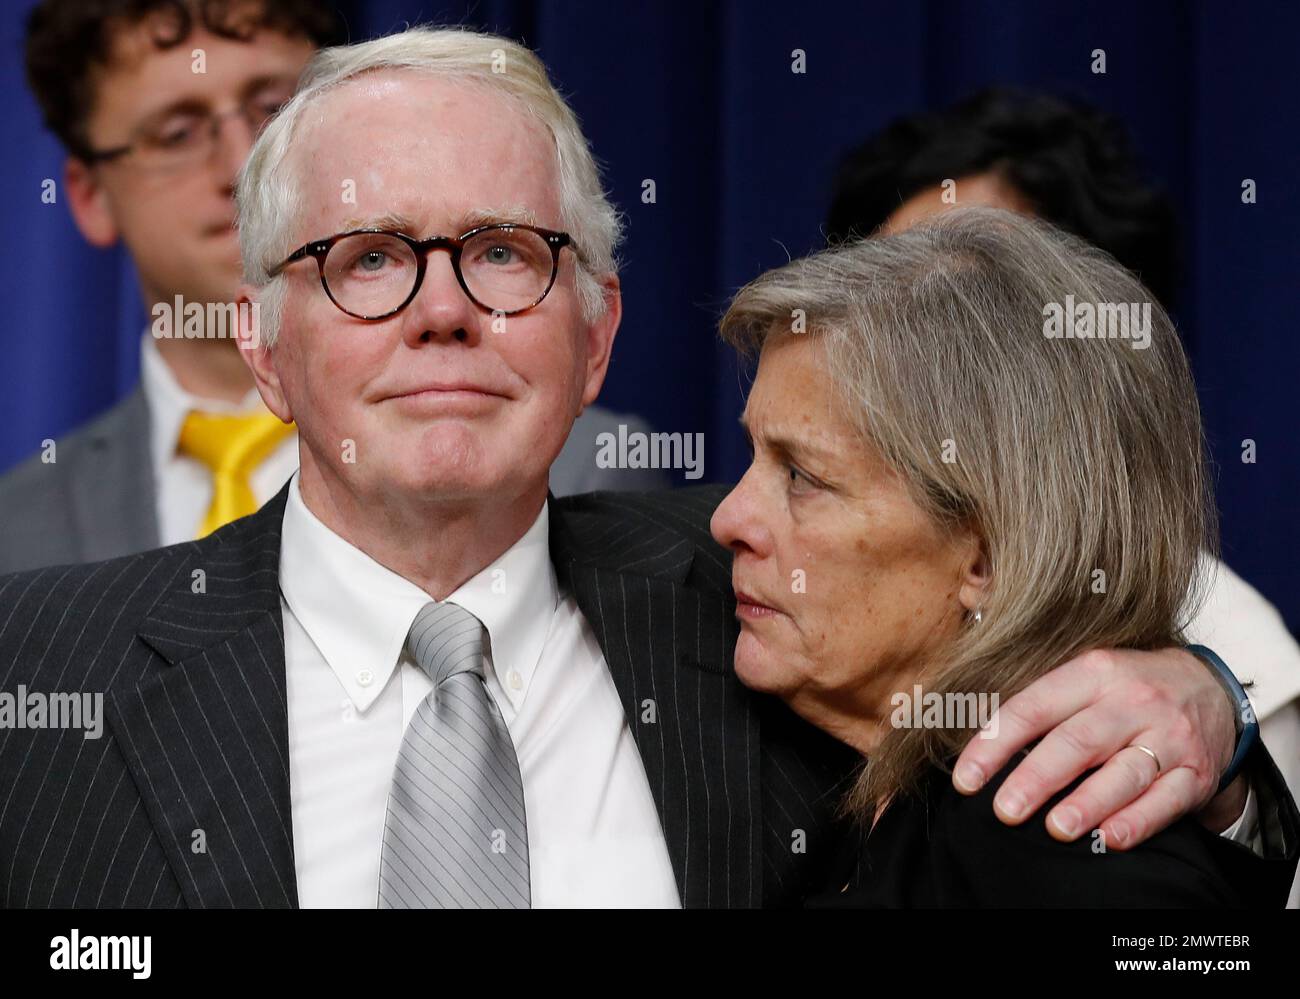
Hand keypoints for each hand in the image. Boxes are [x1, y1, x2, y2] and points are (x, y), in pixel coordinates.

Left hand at [953, 647, 1237, 849]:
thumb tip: (979, 747)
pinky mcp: (1196, 772)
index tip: (967, 779)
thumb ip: (1040, 706)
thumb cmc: (1128, 689)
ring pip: (1124, 772)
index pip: (1033, 708)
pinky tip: (1109, 838)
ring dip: (1087, 803)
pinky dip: (1138, 821)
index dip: (995, 745)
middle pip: (1077, 741)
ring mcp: (1168, 737)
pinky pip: (1166, 799)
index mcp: (1094, 672)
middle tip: (1006, 810)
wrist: (1211, 687)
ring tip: (1056, 828)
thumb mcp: (1086, 678)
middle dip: (1037, 778)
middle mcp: (1132, 702)